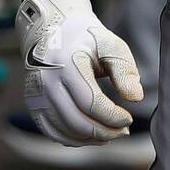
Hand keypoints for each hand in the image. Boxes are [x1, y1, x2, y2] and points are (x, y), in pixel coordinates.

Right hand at [16, 0, 144, 146]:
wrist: (52, 30)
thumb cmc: (86, 38)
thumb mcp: (110, 45)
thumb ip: (125, 70)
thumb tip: (136, 98)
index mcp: (66, 64)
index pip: (91, 103)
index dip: (112, 117)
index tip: (128, 119)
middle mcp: (46, 82)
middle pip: (77, 121)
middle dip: (105, 132)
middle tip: (123, 130)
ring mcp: (36, 95)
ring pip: (65, 131)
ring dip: (91, 138)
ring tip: (111, 133)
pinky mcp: (33, 104)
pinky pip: (52, 132)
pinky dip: (73, 139)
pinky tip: (92, 135)